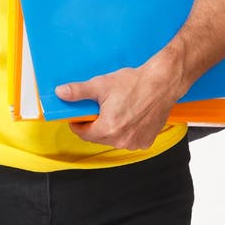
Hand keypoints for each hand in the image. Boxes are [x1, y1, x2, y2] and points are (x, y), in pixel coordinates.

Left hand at [55, 55, 179, 150]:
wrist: (162, 83)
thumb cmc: (135, 83)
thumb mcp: (101, 84)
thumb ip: (78, 91)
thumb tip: (61, 93)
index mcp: (108, 128)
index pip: (83, 133)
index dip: (78, 123)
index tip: (79, 116)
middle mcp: (121, 140)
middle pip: (98, 137)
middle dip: (95, 125)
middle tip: (100, 108)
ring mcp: (135, 142)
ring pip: (114, 139)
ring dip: (111, 129)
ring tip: (117, 110)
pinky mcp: (146, 141)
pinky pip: (129, 140)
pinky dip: (126, 131)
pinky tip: (130, 116)